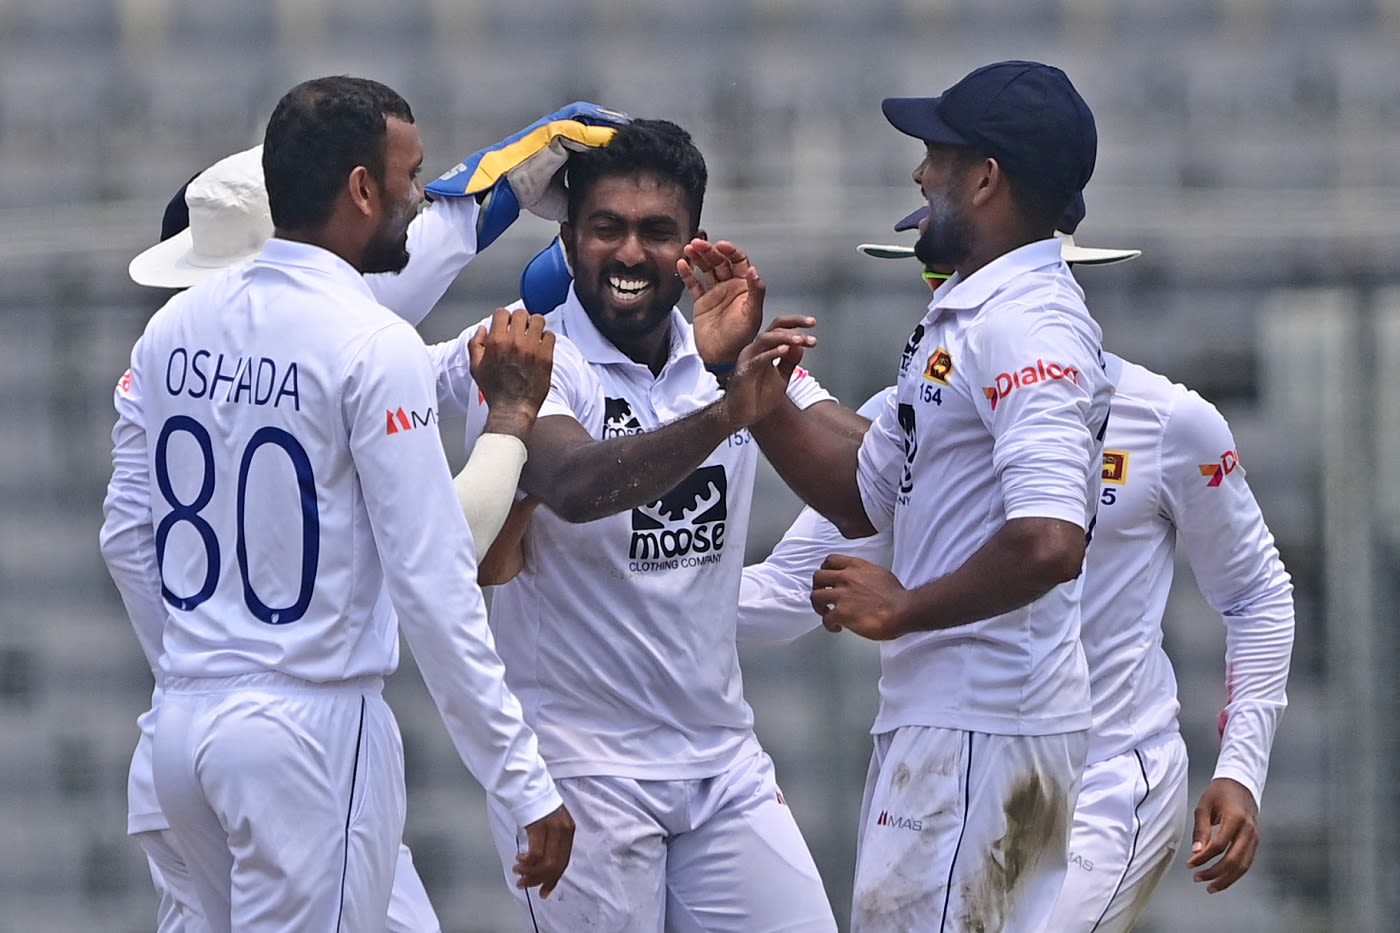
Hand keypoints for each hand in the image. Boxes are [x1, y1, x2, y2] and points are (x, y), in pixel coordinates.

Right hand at [469, 309, 555, 438]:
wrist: (513, 409)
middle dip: (520, 320)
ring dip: (535, 325)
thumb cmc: (495, 391)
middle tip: (520, 330)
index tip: (506, 325)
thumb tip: (482, 329)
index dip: (504, 318)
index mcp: (496, 342)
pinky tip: (541, 346)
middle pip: (521, 314)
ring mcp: (532, 349)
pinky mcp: (546, 357)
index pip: (502, 313)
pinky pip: (551, 335)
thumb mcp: (476, 368)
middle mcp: (515, 342)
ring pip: (538, 320)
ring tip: (533, 335)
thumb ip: (475, 344)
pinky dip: (546, 338)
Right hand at [513, 803, 574, 897]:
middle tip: (524, 884)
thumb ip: (550, 841)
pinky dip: (527, 862)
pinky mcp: (540, 827)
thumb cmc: (536, 804)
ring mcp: (554, 829)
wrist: (527, 785)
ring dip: (530, 872)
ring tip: (518, 871)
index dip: (553, 879)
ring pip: (546, 863)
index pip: (563, 862)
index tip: (544, 891)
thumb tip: (542, 865)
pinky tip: (519, 859)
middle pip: (556, 866)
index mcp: (568, 830)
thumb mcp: (550, 823)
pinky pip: (536, 854)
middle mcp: (564, 831)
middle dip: (539, 879)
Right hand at [679, 239, 764, 365]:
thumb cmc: (741, 339)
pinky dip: (687, 274)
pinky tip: (682, 264)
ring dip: (698, 258)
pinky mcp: (702, 302)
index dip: (731, 252)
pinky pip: (693, 284)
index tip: (721, 246)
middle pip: (720, 262)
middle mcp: (730, 287)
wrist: (722, 358)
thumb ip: (755, 292)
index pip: (739, 262)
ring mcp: (715, 293)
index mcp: (745, 287)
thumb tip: (753, 270)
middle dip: (710, 251)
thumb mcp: (752, 315)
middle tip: (699, 244)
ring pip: (706, 269)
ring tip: (689, 248)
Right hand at [718, 315, 815, 427]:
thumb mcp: (782, 377)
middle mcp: (755, 349)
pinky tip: (785, 350)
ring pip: (766, 338)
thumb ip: (790, 361)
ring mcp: (748, 358)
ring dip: (785, 338)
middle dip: (795, 330)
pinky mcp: (744, 371)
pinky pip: (758, 358)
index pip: (780, 328)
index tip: (813, 322)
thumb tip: (801, 345)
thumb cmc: (759, 397)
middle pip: (774, 329)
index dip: (796, 322)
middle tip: (811, 339)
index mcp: (764, 348)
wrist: (743, 415)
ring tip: (800, 341)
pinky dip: (772, 353)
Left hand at [810, 554, 911, 639]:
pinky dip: (829, 624)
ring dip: (819, 606)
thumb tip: (860, 582)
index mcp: (857, 567)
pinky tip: (837, 627)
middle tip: (823, 597)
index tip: (826, 579)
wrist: (903, 610)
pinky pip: (826, 618)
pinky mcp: (842, 613)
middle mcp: (847, 578)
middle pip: (818, 577)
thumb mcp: (880, 574)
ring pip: (816, 596)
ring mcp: (843, 595)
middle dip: (817, 588)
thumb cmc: (897, 596)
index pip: (831, 560)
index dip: (824, 570)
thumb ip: (864, 574)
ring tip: (827, 613)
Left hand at [1187, 777, 1259, 892]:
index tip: (1191, 864)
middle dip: (1215, 873)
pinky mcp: (1256, 841)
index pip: (1219, 846)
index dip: (1204, 857)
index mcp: (1235, 819)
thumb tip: (1196, 852)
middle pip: (1234, 860)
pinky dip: (1235, 873)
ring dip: (1227, 879)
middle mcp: (1249, 830)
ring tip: (1211, 886)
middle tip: (1198, 878)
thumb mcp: (1204, 806)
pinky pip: (1247, 861)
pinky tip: (1224, 878)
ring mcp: (1255, 837)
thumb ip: (1201, 829)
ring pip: (1243, 865)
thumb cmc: (1220, 793)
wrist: (1241, 784)